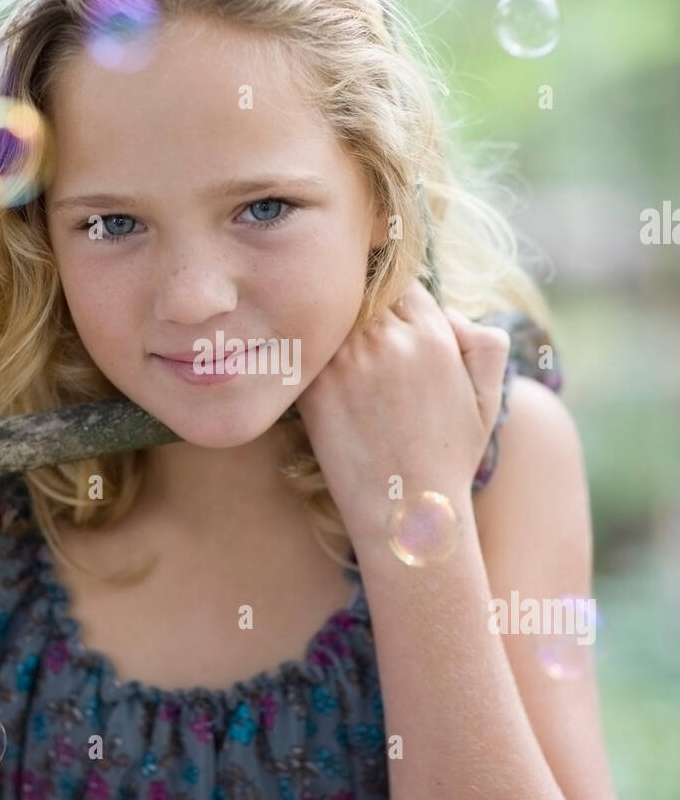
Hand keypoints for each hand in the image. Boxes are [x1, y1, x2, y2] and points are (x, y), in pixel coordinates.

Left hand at [295, 278, 510, 538]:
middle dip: (366, 316)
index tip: (393, 329)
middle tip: (366, 351)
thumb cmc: (449, 459)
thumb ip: (486, 343)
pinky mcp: (315, 387)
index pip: (405, 286)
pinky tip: (326, 387)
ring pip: (336, 320)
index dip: (398, 306)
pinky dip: (314, 359)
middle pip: (366, 296)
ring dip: (338, 335)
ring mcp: (347, 362)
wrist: (405, 513)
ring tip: (349, 372)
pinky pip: (310, 351)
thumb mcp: (489, 399)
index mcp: (433, 337)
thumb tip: (452, 312)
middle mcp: (388, 341)